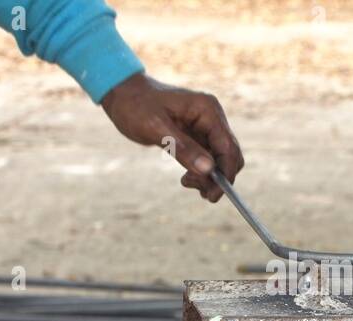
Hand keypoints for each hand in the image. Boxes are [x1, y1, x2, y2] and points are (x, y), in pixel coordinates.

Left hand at [101, 74, 243, 201]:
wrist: (122, 94)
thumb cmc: (135, 105)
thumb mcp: (155, 128)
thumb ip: (183, 148)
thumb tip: (209, 170)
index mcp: (207, 110)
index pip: (227, 146)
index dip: (226, 173)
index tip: (214, 195)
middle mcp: (211, 117)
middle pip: (230, 154)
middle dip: (219, 177)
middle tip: (199, 191)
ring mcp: (205, 126)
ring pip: (220, 160)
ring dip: (210, 177)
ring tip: (187, 182)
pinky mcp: (197, 136)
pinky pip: (208, 159)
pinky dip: (202, 172)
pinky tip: (186, 179)